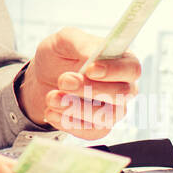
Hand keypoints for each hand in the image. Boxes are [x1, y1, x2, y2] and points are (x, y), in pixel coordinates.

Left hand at [19, 27, 140, 139]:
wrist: (41, 80)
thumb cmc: (59, 57)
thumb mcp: (64, 41)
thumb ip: (81, 42)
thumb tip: (94, 53)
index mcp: (120, 61)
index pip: (132, 68)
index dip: (114, 70)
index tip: (90, 69)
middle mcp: (122, 88)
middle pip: (121, 94)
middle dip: (89, 88)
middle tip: (64, 80)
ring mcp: (112, 110)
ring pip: (105, 116)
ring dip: (74, 107)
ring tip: (51, 96)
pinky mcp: (97, 128)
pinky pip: (90, 131)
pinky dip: (68, 123)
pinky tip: (51, 112)